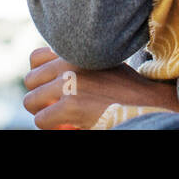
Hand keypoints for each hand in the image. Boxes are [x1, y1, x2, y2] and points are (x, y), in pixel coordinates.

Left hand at [22, 46, 178, 129]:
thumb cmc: (127, 89)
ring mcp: (68, 83)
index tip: (51, 88)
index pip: (36, 57)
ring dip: (42, 113)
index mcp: (75, 50)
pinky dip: (50, 127)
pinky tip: (65, 127)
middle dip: (39, 96)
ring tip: (58, 119)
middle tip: (54, 108)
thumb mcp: (103, 64)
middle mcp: (69, 61)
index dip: (40, 76)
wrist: (148, 104)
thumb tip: (55, 75)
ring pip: (30, 101)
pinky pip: (41, 120)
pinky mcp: (69, 105)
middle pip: (30, 80)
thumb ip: (79, 64)